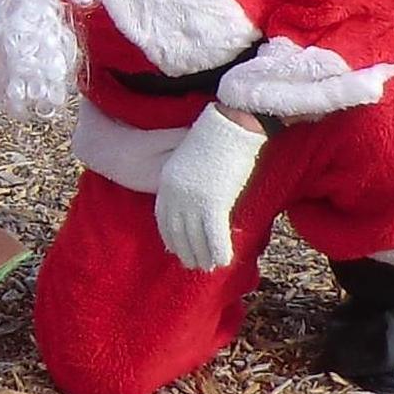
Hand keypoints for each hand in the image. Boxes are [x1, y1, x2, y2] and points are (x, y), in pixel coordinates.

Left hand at [153, 105, 267, 271]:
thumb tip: (196, 195)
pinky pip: (215, 236)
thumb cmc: (215, 137)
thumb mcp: (190, 160)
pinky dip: (220, 251)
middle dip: (185, 251)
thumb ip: (188, 181)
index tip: (173, 249)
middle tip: (193, 265)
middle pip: (178, 232)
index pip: (163, 218)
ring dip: (202, 256)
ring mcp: (193, 201)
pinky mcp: (213, 204)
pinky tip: (225, 261)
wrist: (230, 125)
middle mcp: (175, 195)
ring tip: (208, 268)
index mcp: (166, 182)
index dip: (170, 236)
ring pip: (195, 238)